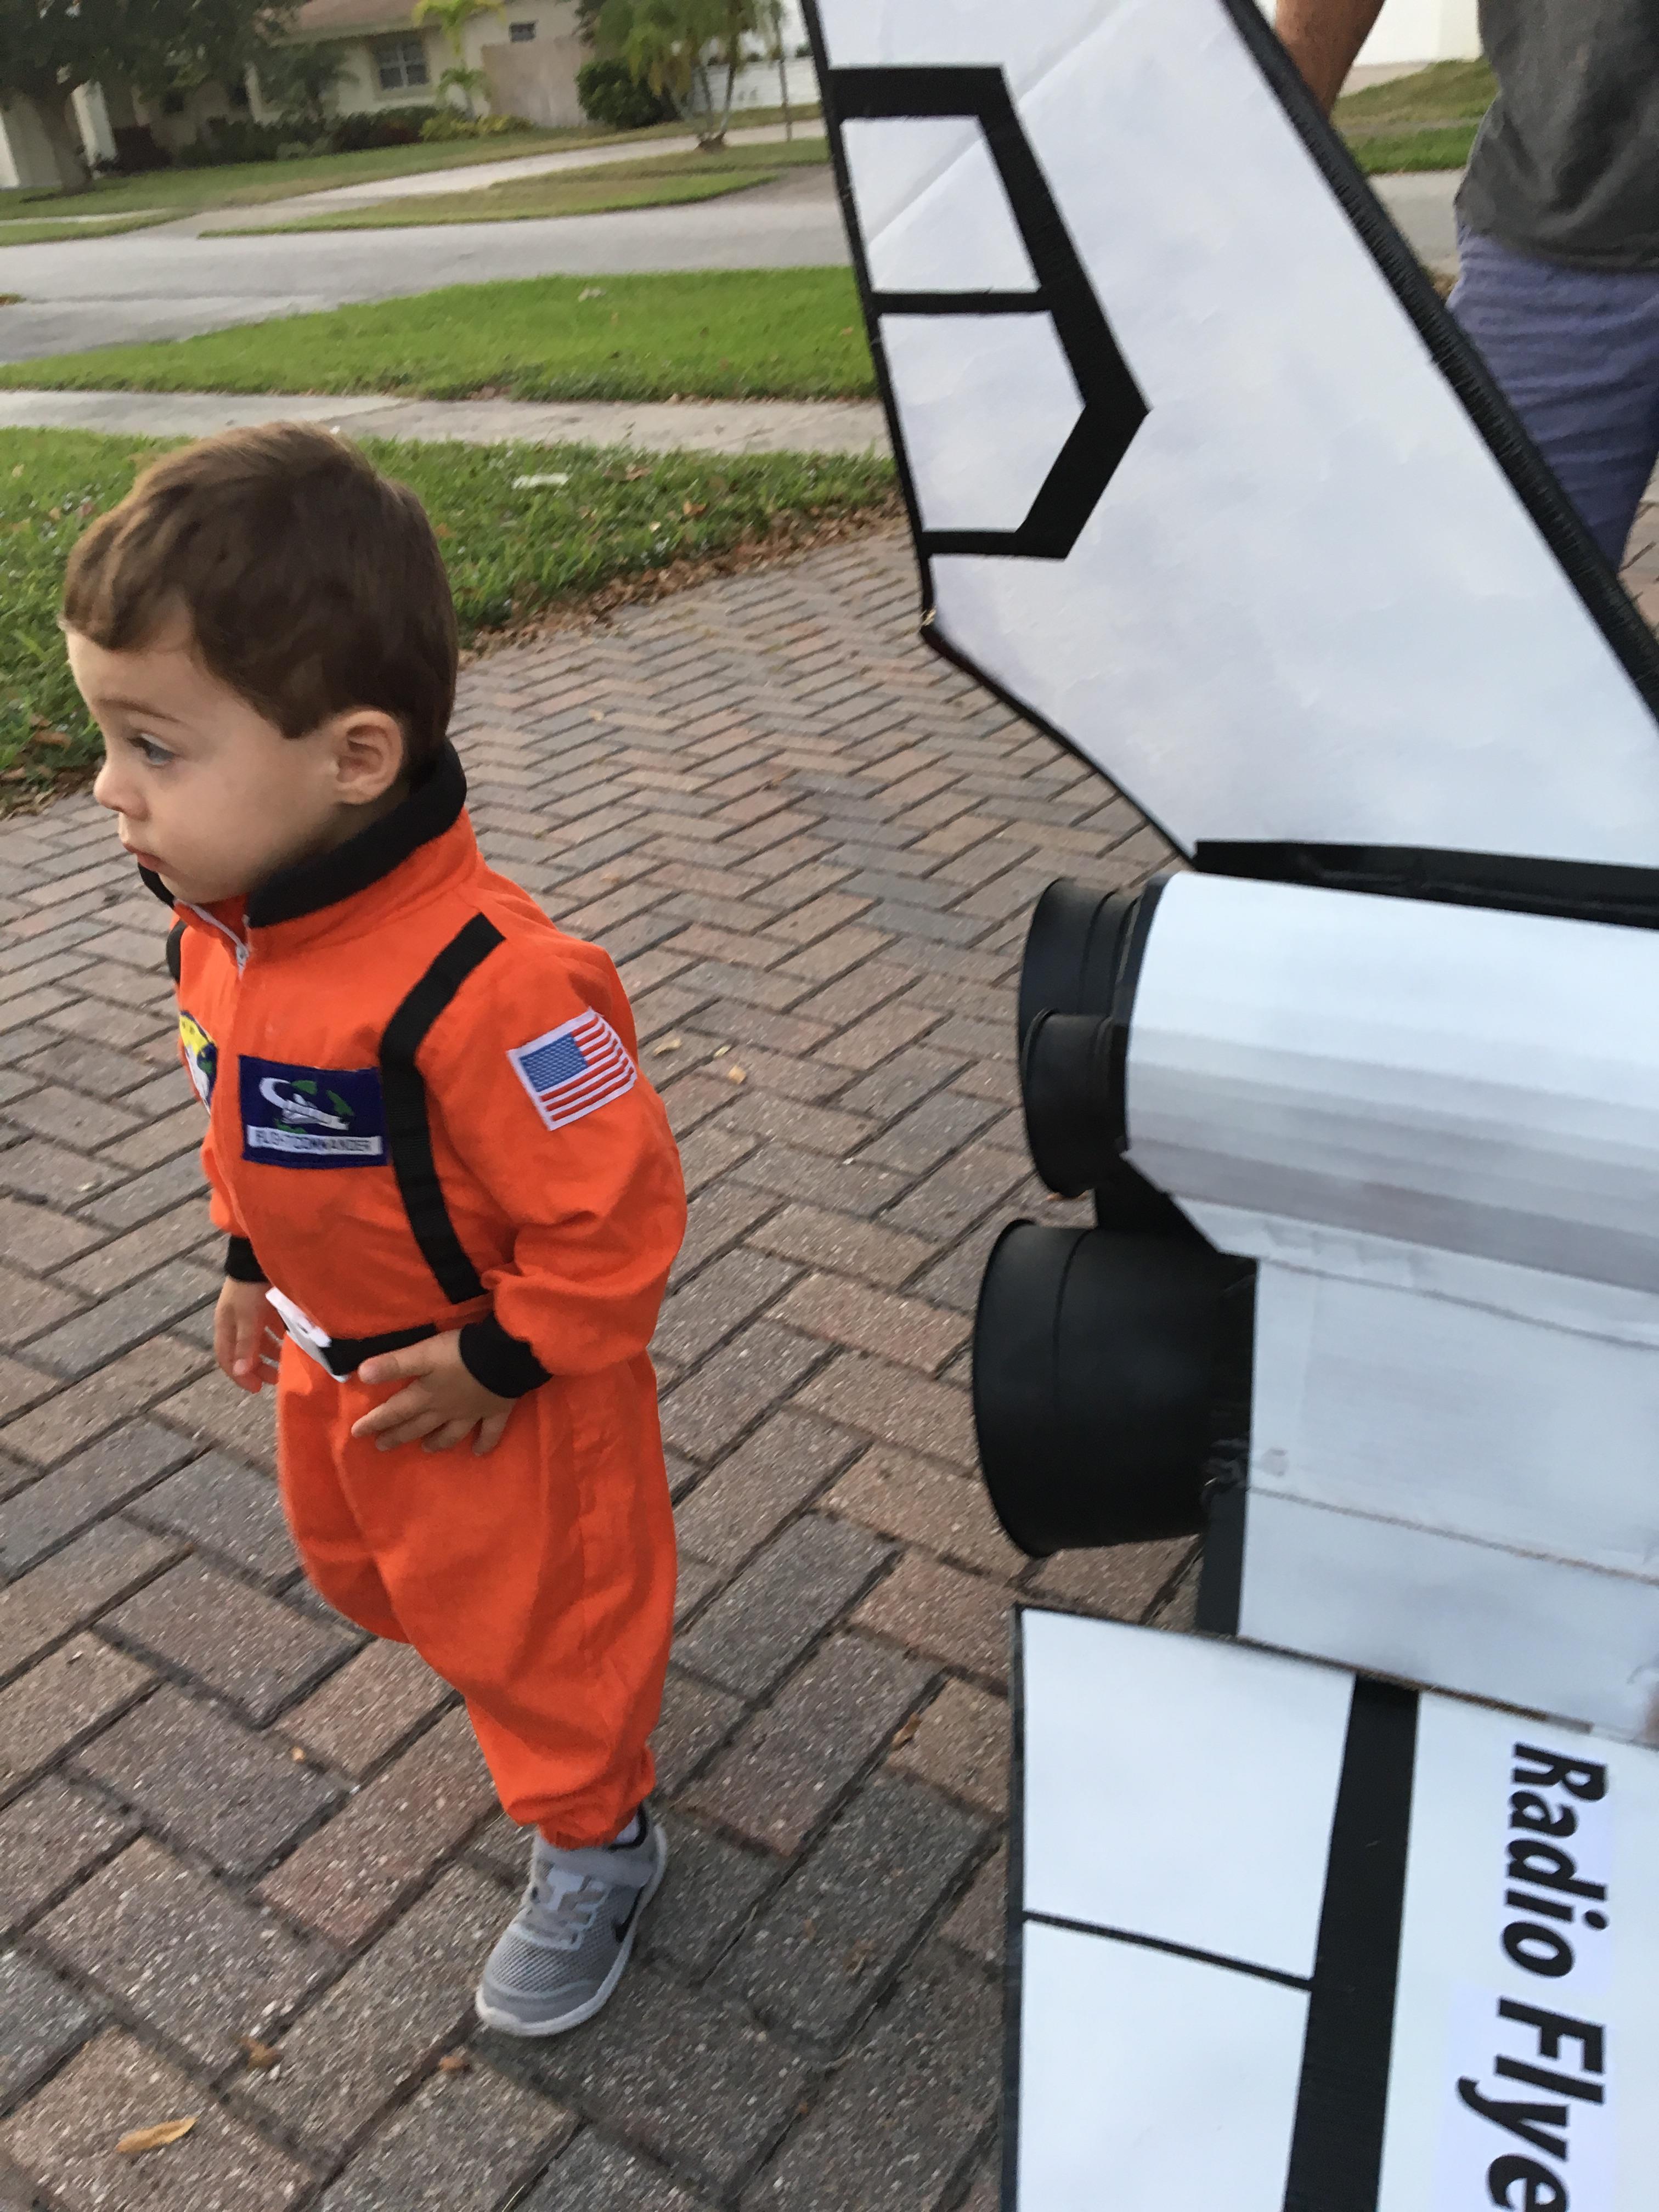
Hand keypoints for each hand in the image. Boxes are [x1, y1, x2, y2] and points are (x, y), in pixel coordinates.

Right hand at [215, 1278, 281, 1393]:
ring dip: (268, 1353)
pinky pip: (268, 1326)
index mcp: (225, 1327)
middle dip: (257, 1367)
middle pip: (243, 1351)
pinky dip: (276, 1337)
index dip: (240, 1376)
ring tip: (283, 1363)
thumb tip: (240, 1372)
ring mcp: (248, 1312)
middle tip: (275, 1379)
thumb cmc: (252, 1290)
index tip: (257, 1389)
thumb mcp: (248, 1319)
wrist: (257, 1257)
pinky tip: (288, 1341)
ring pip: (257, 1340)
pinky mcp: (261, 1303)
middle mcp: (234, 1321)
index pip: (227, 1359)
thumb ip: (246, 1345)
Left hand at [351, 1331, 514, 1455]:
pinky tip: (478, 1452)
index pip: (395, 1411)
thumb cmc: (461, 1354)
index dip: (375, 1421)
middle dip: (399, 1435)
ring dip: (437, 1442)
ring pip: (451, 1433)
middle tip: (382, 1446)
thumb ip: (394, 1364)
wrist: (503, 1358)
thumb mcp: (423, 1354)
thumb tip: (362, 1374)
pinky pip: (490, 1432)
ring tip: (426, 1449)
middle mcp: (446, 1410)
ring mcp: (472, 1413)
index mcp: (426, 1396)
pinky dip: (484, 1443)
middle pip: (418, 1426)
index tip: (357, 1433)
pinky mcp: (495, 1410)